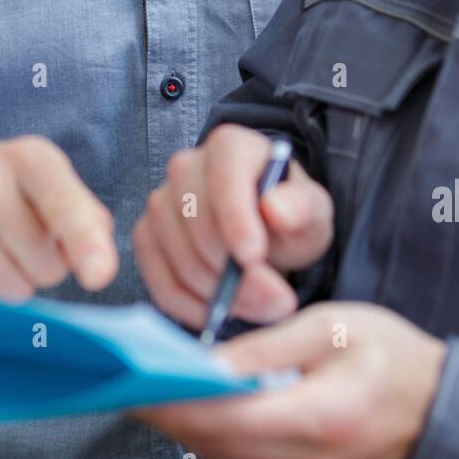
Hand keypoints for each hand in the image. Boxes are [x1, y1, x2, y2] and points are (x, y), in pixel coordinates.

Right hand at [0, 135, 116, 302]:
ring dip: (14, 281)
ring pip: (10, 290)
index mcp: (29, 158)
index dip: (84, 241)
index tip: (99, 275)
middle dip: (45, 266)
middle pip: (45, 266)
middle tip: (24, 240)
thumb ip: (87, 219)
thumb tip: (97, 266)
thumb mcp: (51, 181)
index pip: (62, 205)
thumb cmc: (6, 185)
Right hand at [133, 124, 333, 328]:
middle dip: (231, 269)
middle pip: (195, 219)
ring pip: (177, 255)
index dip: (236, 219)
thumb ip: (301, 207)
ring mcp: (161, 202)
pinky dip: (191, 306)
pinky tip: (221, 312)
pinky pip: (159, 280)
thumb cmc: (289, 218)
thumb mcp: (311, 212)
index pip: (225, 176)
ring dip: (216, 293)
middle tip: (274, 301)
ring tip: (257, 306)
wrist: (267, 236)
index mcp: (230, 146)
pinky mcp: (147, 238)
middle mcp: (186, 167)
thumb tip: (276, 209)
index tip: (254, 258)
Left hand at [134, 302, 447, 458]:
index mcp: (318, 418)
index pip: (224, 419)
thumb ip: (263, 349)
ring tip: (151, 382)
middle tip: (126, 375)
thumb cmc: (391, 356)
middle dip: (166, 409)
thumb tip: (201, 362)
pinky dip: (215, 432)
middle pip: (213, 443)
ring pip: (221, 456)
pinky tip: (198, 401)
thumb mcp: (330, 327)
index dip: (170, 403)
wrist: (440, 408)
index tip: (130, 381)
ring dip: (186, 421)